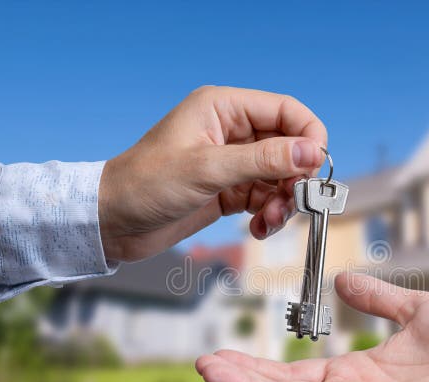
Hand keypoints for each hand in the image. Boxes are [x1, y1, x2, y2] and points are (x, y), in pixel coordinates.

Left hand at [98, 86, 326, 261]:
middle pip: (289, 147)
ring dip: (284, 201)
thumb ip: (262, 160)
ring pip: (281, 176)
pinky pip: (266, 198)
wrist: (112, 222)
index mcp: (223, 108)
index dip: (309, 136)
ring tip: (270, 221)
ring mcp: (232, 162)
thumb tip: (312, 152)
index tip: (316, 168)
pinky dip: (270, 214)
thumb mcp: (207, 170)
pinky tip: (259, 228)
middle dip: (295, 177)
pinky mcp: (230, 189)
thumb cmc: (145, 185)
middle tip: (292, 203)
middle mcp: (232, 131)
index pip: (286, 111)